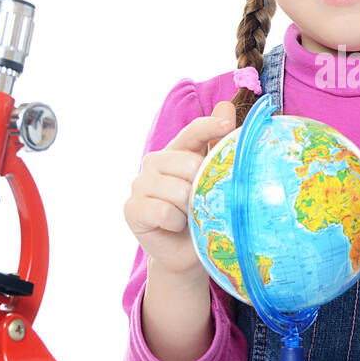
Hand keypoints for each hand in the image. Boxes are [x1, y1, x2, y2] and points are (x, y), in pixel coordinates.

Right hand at [124, 100, 235, 277]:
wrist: (187, 253)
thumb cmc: (203, 214)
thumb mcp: (214, 182)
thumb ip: (218, 148)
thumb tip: (227, 107)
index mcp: (177, 151)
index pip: (192, 132)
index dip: (210, 126)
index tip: (227, 126)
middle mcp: (154, 162)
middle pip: (188, 164)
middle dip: (201, 188)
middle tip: (201, 203)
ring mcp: (139, 184)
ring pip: (177, 190)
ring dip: (190, 210)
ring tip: (188, 217)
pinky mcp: (132, 208)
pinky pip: (164, 211)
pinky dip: (175, 223)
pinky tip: (174, 226)